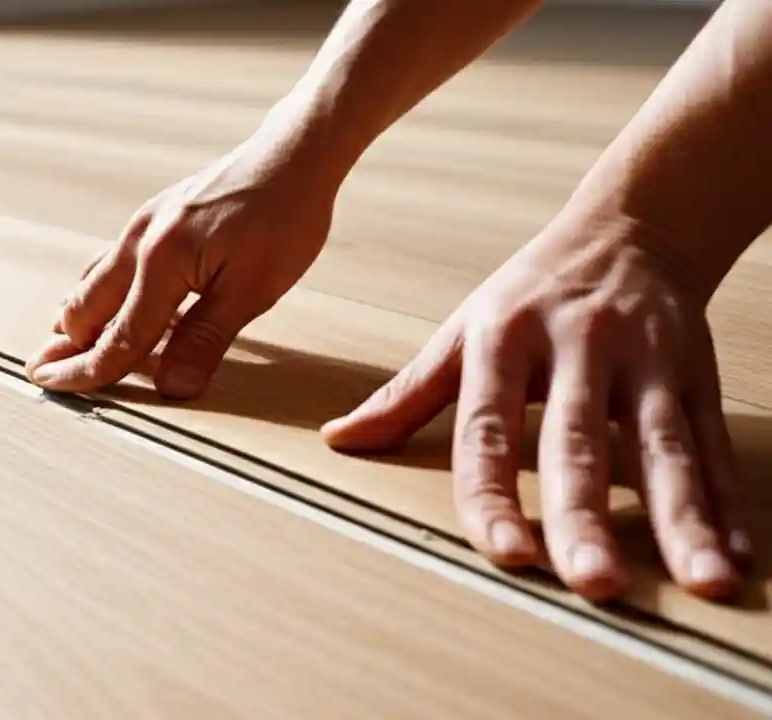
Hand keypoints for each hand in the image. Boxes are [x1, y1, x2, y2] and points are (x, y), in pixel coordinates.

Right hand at [28, 116, 341, 398]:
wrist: (293, 153)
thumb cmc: (283, 216)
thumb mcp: (253, 288)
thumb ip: (206, 339)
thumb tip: (171, 387)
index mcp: (161, 263)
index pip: (117, 337)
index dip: (85, 371)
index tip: (51, 387)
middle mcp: (140, 242)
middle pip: (87, 307)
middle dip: (65, 344)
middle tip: (41, 371)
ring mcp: (144, 225)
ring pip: (93, 281)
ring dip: (78, 317)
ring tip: (61, 342)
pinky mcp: (156, 216)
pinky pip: (113, 262)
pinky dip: (102, 292)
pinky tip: (112, 304)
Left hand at [322, 213, 752, 601]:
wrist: (627, 227)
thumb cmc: (529, 293)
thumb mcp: (461, 331)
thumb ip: (406, 394)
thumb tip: (338, 440)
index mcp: (504, 340)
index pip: (488, 428)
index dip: (491, 494)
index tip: (504, 555)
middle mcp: (577, 349)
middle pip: (579, 442)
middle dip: (587, 514)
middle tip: (593, 583)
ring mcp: (644, 360)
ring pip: (664, 446)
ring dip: (684, 518)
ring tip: (703, 582)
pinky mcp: (697, 372)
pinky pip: (712, 444)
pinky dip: (728, 505)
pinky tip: (737, 559)